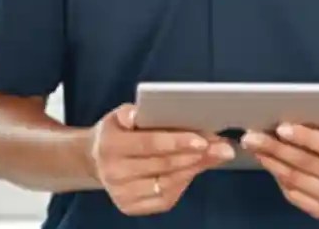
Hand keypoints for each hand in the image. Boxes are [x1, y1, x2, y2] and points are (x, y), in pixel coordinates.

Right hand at [87, 103, 235, 215]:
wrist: (96, 160)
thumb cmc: (116, 133)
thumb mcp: (117, 116)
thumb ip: (130, 112)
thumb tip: (142, 111)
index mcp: (110, 146)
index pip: (150, 144)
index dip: (178, 142)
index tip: (203, 139)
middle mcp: (114, 173)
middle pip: (164, 164)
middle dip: (197, 155)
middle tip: (222, 147)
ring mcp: (122, 194)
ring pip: (168, 182)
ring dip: (195, 168)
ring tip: (215, 155)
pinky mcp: (131, 207)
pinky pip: (165, 197)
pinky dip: (184, 182)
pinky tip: (195, 168)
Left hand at [241, 113, 318, 220]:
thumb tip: (309, 111)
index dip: (305, 136)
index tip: (281, 127)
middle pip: (307, 163)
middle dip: (276, 148)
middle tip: (252, 136)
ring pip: (296, 180)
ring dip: (271, 163)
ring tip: (254, 148)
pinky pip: (293, 195)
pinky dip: (277, 177)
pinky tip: (267, 162)